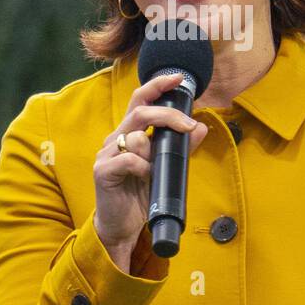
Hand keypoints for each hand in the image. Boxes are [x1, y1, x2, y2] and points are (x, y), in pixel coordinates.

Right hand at [93, 71, 209, 257]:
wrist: (121, 226)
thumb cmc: (140, 195)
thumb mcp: (165, 168)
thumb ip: (181, 147)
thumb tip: (201, 127)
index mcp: (129, 134)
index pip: (140, 100)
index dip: (157, 86)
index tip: (177, 79)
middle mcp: (116, 139)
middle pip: (139, 112)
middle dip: (167, 115)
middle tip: (188, 125)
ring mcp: (107, 154)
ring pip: (136, 137)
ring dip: (154, 152)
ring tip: (156, 170)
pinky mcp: (103, 171)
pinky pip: (128, 160)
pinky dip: (143, 167)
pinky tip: (146, 177)